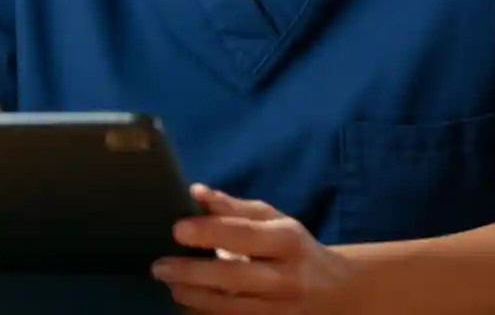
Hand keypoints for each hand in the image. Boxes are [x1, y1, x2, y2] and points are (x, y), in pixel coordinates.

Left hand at [151, 184, 357, 313]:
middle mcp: (286, 276)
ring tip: (169, 285)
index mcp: (287, 240)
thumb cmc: (292, 246)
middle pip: (234, 277)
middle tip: (159, 266)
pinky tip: (187, 304)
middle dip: (192, 273)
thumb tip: (195, 192)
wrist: (335, 290)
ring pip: (231, 307)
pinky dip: (207, 314)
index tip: (177, 229)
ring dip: (194, 297)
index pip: (245, 235)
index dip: (210, 232)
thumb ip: (232, 207)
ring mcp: (282, 308)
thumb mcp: (272, 219)